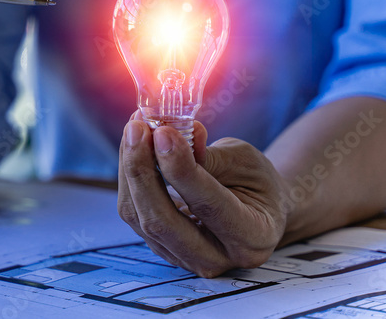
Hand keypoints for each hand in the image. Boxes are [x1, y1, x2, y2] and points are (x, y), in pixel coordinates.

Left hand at [117, 113, 289, 277]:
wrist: (256, 208)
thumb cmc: (255, 182)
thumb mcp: (245, 161)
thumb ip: (208, 154)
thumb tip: (169, 134)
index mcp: (251, 237)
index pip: (207, 205)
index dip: (180, 169)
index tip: (163, 133)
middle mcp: (215, 257)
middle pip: (162, 221)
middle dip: (142, 170)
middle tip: (136, 128)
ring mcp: (183, 257)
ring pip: (140, 217)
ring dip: (130, 169)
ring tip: (135, 129)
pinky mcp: (160, 246)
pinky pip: (133, 212)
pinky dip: (128, 176)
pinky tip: (134, 146)